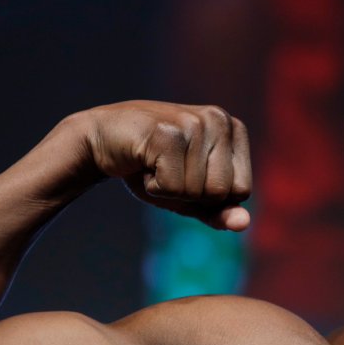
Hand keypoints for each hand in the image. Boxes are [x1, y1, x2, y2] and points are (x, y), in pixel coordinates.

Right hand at [74, 100, 252, 230]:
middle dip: (190, 194)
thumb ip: (219, 210)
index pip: (242, 191)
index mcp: (234, 129)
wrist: (101, 139)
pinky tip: (142, 162)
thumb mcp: (191, 194)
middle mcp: (219, 120)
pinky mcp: (167, 132)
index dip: (210, 196)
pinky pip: (172, 187)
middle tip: (167, 168)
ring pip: (196, 192)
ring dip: (168, 190)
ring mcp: (193, 123)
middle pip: (221, 192)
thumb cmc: (151, 166)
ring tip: (154, 163)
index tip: (187, 173)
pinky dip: (152, 187)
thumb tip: (242, 224)